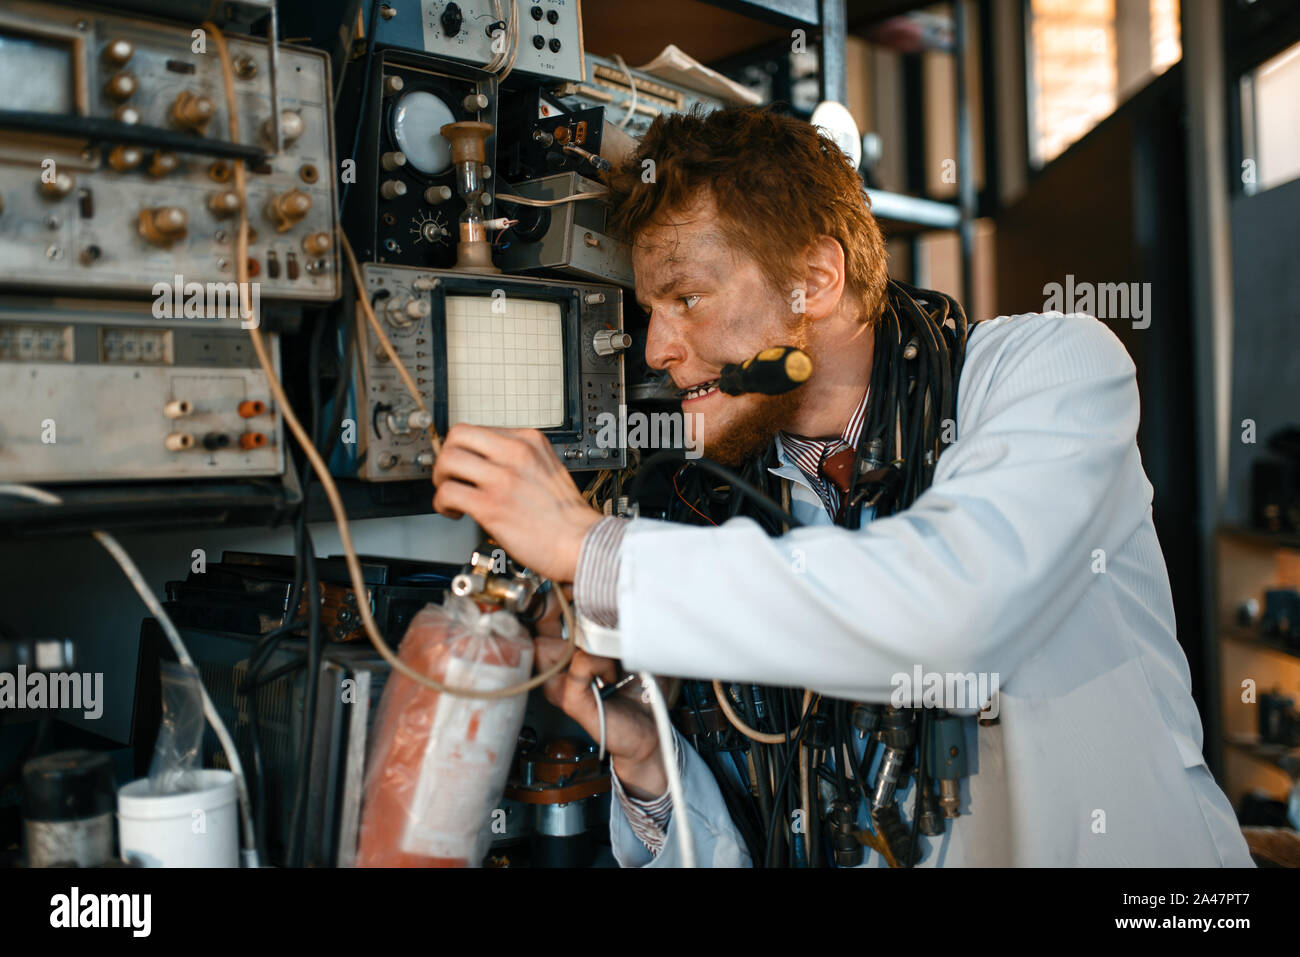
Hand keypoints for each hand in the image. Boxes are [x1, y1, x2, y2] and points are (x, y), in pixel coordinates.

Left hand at [432, 424, 601, 581]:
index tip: (463, 465)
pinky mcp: (491, 505)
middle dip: (446, 457)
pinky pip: (448, 492)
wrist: (582, 543)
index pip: (478, 429)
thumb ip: (518, 460)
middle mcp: (514, 454)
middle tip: (450, 476)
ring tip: (451, 495)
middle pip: (457, 436)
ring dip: (441, 479)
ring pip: (448, 459)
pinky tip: (454, 513)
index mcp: (529, 441)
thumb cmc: (567, 516)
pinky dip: (442, 504)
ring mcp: (502, 478)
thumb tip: (485, 463)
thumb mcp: (547, 468)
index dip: (464, 449)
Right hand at [533, 588, 665, 798]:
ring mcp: (559, 686)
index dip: (553, 599)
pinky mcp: (571, 700)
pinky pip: (578, 665)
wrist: (649, 734)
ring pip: (551, 646)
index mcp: (564, 655)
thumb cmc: (640, 691)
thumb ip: (617, 622)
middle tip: (585, 607)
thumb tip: (617, 590)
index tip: (571, 585)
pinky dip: (599, 662)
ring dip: (586, 642)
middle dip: (561, 611)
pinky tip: (612, 674)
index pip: (541, 619)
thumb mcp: (630, 647)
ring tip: (608, 654)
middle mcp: (556, 670)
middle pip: (537, 628)